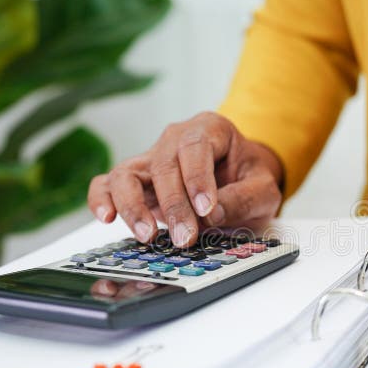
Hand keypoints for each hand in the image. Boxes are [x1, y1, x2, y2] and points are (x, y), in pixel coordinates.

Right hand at [87, 112, 283, 245]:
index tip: (206, 210)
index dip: (197, 179)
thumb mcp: (265, 189)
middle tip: (184, 238)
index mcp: (210, 129)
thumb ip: (244, 198)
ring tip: (147, 235)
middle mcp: (175, 139)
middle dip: (173, 205)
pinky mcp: (136, 180)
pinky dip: (102, 199)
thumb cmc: (250, 179)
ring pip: (127, 173)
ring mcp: (151, 159)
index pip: (195, 146)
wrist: (241, 181)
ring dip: (132, 206)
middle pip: (163, 165)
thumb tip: (212, 214)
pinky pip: (107, 184)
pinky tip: (107, 218)